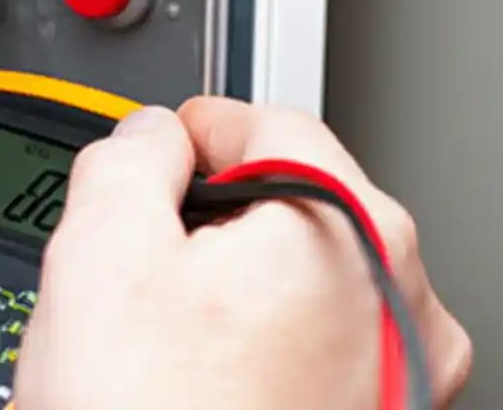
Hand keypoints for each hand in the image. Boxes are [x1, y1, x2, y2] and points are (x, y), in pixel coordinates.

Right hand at [13, 99, 471, 408]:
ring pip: (305, 276)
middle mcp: (402, 297)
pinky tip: (206, 380)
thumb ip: (127, 158)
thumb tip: (149, 137)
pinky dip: (265, 342)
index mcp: (348, 228)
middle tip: (143, 261)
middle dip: (212, 217)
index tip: (159, 150)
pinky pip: (319, 342)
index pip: (269, 122)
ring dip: (238, 283)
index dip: (194, 130)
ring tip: (169, 340)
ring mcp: (403, 369)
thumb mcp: (99, 252)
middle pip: (293, 200)